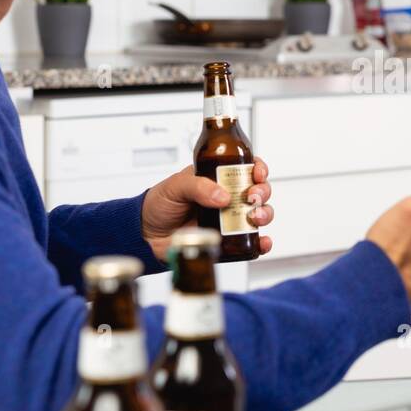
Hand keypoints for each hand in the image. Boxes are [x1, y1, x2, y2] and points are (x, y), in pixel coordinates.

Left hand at [141, 157, 273, 259]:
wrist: (146, 234)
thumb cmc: (159, 205)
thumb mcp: (175, 186)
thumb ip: (198, 186)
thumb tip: (223, 196)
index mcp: (216, 178)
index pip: (245, 168)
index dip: (258, 168)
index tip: (257, 174)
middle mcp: (227, 197)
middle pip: (258, 191)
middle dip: (262, 192)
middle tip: (253, 197)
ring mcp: (228, 219)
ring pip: (259, 214)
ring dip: (265, 214)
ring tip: (254, 218)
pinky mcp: (227, 240)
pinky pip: (251, 241)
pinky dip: (262, 242)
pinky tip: (261, 241)